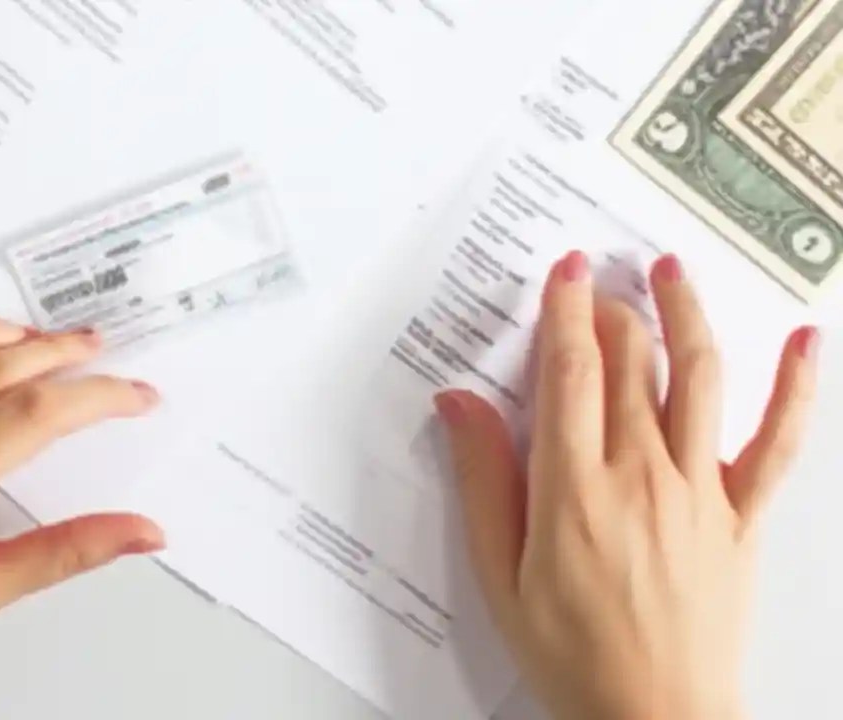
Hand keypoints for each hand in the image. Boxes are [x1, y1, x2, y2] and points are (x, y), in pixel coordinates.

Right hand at [437, 252, 817, 719]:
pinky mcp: (741, 516)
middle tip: (599, 285)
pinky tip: (803, 344)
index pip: (569, 373)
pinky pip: (778, 442)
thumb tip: (458, 405)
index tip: (564, 269)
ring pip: (700, 377)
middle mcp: (642, 476)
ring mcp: (700, 491)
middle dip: (612, 309)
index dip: (565, 310)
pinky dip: (795, 387)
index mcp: (573, 490)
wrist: (653, 718)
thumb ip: (481, 481)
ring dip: (686, 314)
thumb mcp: (499, 573)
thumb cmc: (570, 654)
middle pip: (630, 362)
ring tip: (673, 270)